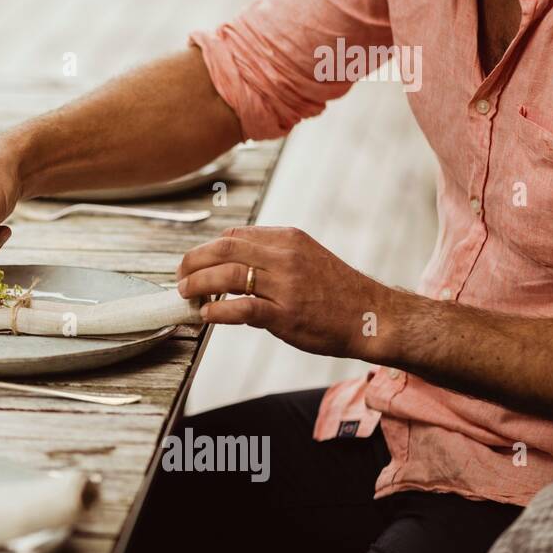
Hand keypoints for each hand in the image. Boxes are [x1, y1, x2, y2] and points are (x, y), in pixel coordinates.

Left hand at [175, 225, 397, 359]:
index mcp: (287, 239)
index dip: (206, 249)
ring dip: (197, 285)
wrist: (373, 316)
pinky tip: (206, 314)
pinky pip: (242, 308)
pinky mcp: (287, 314)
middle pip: (223, 249)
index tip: (194, 263)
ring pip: (227, 275)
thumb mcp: (305, 258)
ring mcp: (286, 284)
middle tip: (179, 278)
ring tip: (185, 295)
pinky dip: (217, 310)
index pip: (234, 236)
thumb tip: (230, 268)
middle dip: (193, 262)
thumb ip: (271, 259)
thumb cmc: (337, 291)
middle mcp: (285, 256)